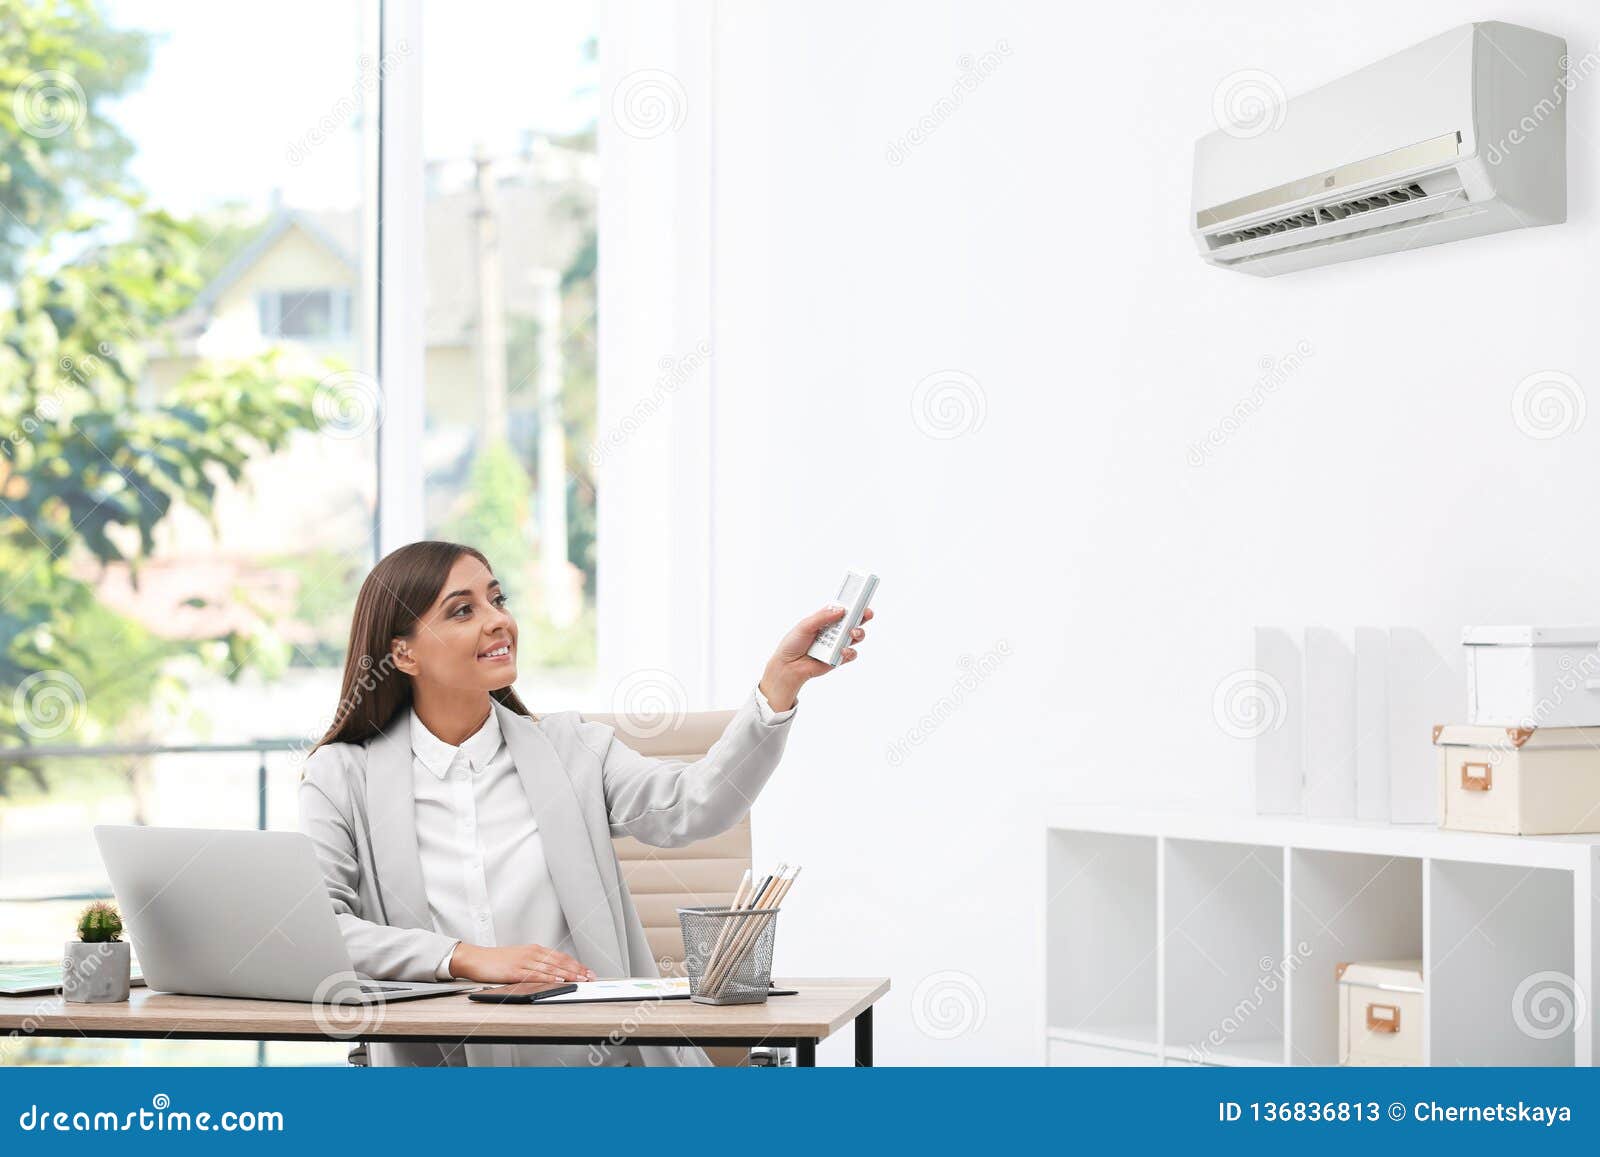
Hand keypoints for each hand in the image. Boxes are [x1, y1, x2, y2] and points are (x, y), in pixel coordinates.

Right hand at [449, 942, 596, 983]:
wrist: (476, 959)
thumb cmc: (496, 960)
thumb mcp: (520, 958)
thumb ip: (536, 963)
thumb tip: (553, 972)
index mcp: (534, 950)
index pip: (560, 957)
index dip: (576, 964)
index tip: (587, 971)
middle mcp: (532, 953)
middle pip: (559, 961)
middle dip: (577, 969)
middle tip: (590, 976)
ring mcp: (524, 962)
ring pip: (551, 968)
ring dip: (568, 974)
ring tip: (581, 979)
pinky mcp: (516, 971)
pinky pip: (535, 975)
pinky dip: (549, 978)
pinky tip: (559, 980)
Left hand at [758, 605, 874, 710]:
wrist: (788, 666)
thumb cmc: (792, 644)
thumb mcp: (805, 625)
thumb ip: (823, 617)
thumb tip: (841, 610)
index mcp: (826, 619)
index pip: (843, 609)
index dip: (854, 604)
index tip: (862, 598)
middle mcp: (834, 630)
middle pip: (854, 621)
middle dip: (863, 616)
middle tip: (867, 614)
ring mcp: (837, 644)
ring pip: (856, 636)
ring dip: (859, 633)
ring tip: (853, 633)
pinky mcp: (838, 658)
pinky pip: (851, 654)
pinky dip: (850, 652)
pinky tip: (843, 650)